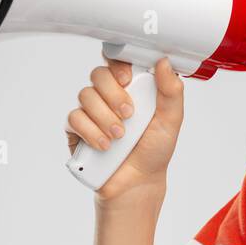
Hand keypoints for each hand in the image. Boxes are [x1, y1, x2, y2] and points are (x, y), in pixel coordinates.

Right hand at [65, 55, 184, 199]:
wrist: (137, 182)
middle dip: (113, 95)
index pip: (117, 61)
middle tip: (129, 115)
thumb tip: (165, 62)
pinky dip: (91, 132)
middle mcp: (108, 96)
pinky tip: (105, 146)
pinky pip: (74, 119)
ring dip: (105, 117)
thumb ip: (171, 91)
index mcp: (131, 88)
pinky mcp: (76, 130)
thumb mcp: (171, 120)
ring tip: (120, 137)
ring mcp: (90, 112)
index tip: (127, 79)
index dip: (117, 65)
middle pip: (98, 75)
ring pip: (85, 96)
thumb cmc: (154, 151)